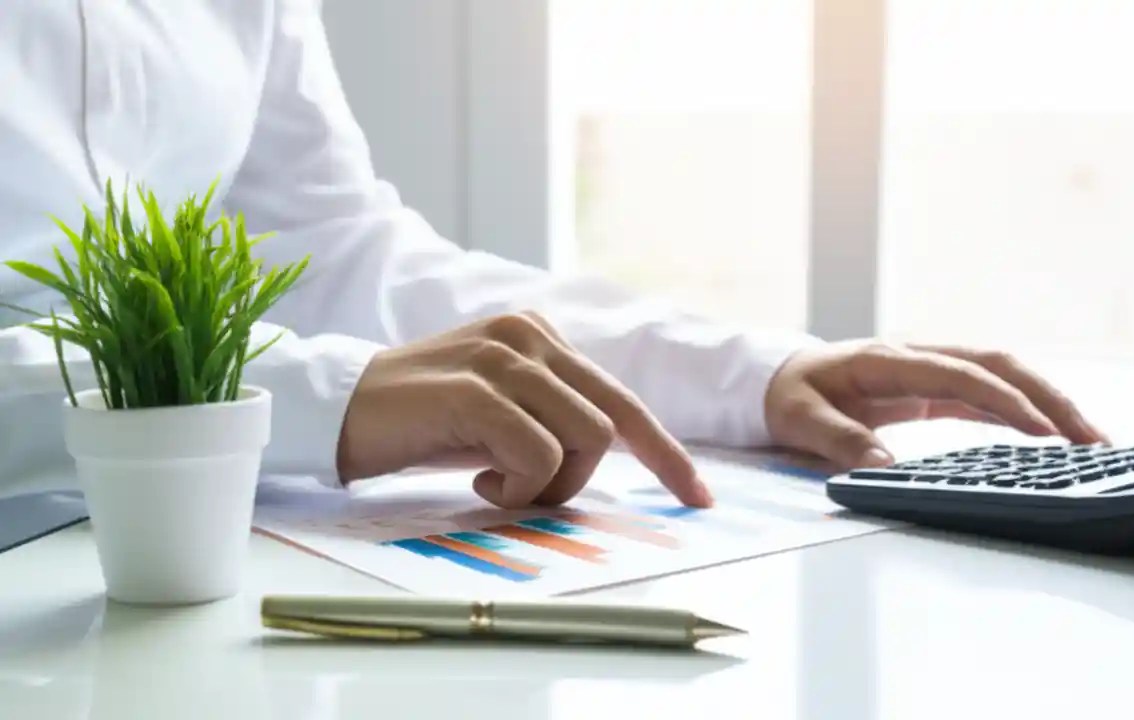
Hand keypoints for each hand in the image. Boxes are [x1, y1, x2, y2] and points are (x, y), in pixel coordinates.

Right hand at [337, 312, 710, 508]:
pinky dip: (516, 488)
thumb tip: (619, 462)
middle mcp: (530, 333)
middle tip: (530, 496)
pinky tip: (476, 482)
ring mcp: (504, 356)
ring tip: (494, 485)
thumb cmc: (426, 425)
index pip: (622, 399)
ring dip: (547, 485)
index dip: (666, 452)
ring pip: (585, 440)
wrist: (339, 414)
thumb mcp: (503, 417)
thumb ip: (557, 421)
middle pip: (612, 422)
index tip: (697, 496)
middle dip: (586, 480)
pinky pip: (538, 455)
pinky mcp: (476, 388)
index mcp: (541, 334)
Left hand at [764, 341, 1107, 467]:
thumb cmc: (789, 395)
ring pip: (1002, 375)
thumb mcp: (800, 419)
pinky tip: (1055, 438)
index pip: (959, 374)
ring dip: (1048, 403)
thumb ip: (839, 440)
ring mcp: (931, 369)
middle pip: (998, 365)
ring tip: (1093, 441)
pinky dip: (1023, 413)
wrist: (778, 377)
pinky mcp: (934, 387)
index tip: (1042, 431)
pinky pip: (988, 395)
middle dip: (1048, 398)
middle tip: (1091, 439)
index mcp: (887, 359)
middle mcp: (918, 355)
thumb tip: (882, 466)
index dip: (1003, 400)